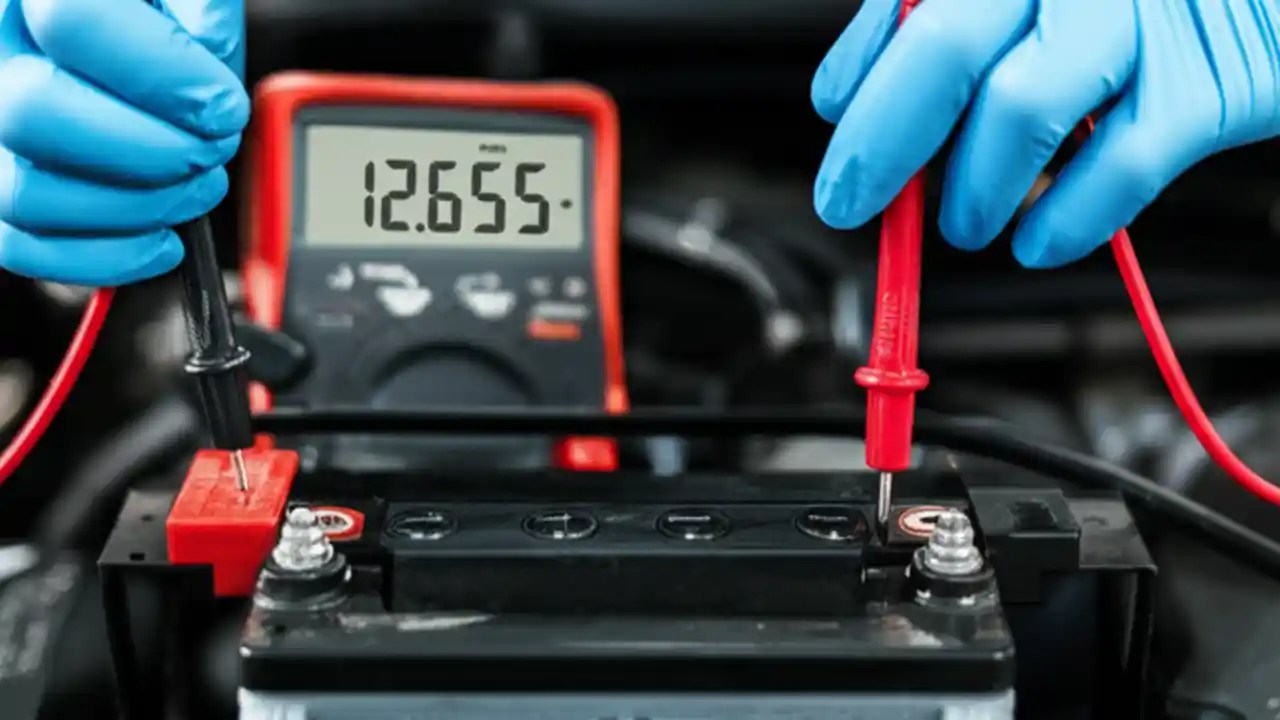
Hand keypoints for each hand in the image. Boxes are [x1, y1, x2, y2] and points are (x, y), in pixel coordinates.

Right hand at [0, 0, 245, 285]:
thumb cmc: (149, 14)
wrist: (117, 28)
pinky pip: (23, 245)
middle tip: (211, 150)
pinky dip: (105, 257)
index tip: (224, 105)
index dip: (163, 75)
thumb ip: (197, 6)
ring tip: (198, 186)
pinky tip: (162, 238)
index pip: (74, 23)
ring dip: (137, 208)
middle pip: (35, 115)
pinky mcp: (5, 185)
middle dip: (151, 151)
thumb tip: (208, 49)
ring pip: (26, 192)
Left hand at [812, 0, 1279, 267]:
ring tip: (965, 224)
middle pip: (943, 54)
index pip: (906, 14)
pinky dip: (1065, 221)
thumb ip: (928, 23)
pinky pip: (1116, 166)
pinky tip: (1039, 241)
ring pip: (1020, 111)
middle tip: (852, 204)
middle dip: (881, 147)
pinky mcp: (1206, 82)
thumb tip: (843, 96)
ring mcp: (1142, 16)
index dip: (858, 94)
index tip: (840, 163)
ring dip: (973, 191)